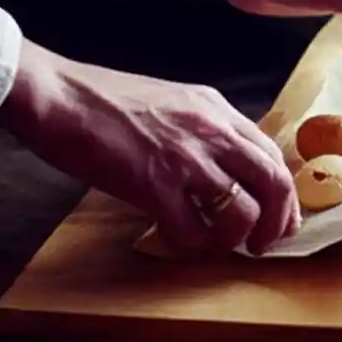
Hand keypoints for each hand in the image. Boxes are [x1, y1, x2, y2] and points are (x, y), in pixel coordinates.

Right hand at [0, 41, 299, 256]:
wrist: (57, 95)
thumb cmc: (104, 101)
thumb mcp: (174, 103)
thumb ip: (205, 130)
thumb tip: (225, 168)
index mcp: (218, 111)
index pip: (273, 155)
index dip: (284, 194)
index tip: (280, 217)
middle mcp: (213, 132)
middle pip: (274, 183)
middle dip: (277, 222)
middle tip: (263, 245)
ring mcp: (187, 158)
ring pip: (243, 212)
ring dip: (234, 239)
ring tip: (217, 246)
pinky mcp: (156, 185)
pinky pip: (193, 232)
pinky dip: (193, 246)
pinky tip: (180, 242)